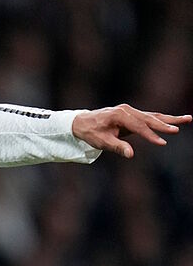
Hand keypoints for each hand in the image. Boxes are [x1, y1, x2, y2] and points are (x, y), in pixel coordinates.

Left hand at [72, 105, 189, 158]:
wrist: (82, 122)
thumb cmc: (91, 132)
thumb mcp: (101, 142)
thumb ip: (117, 147)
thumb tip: (130, 155)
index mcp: (119, 115)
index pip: (138, 126)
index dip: (150, 135)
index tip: (162, 142)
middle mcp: (127, 110)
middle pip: (149, 118)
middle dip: (165, 124)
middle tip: (178, 129)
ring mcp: (131, 111)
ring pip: (153, 116)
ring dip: (170, 119)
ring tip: (188, 119)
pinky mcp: (133, 114)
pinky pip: (150, 117)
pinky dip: (163, 119)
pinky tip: (176, 120)